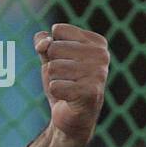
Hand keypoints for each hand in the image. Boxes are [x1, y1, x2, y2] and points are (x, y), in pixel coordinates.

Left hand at [33, 23, 108, 146]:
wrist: (70, 116)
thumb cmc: (63, 82)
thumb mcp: (50, 58)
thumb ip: (43, 43)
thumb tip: (44, 43)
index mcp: (96, 42)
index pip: (58, 30)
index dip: (51, 47)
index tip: (64, 61)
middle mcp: (102, 55)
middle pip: (54, 48)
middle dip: (51, 65)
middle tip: (65, 78)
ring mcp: (99, 74)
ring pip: (53, 68)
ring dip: (53, 80)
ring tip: (67, 87)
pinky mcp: (90, 93)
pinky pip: (54, 86)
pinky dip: (55, 93)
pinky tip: (67, 98)